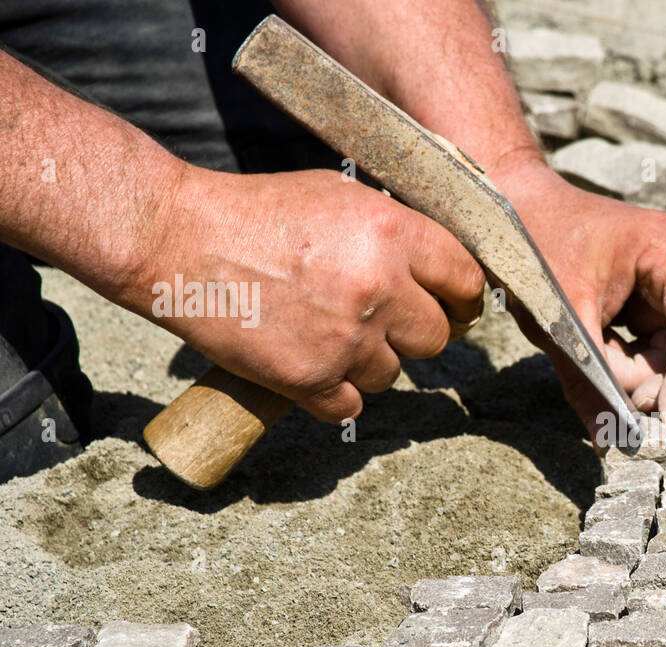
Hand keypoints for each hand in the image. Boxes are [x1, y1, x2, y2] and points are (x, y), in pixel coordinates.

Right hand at [125, 165, 484, 421]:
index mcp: (392, 233)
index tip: (455, 308)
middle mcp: (378, 288)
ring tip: (325, 333)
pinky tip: (309, 365)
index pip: (465, 280)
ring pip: (391, 375)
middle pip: (436, 338)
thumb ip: (394, 231)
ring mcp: (345, 339)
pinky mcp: (310, 379)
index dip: (462, 298)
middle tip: (381, 323)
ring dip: (367, 363)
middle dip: (412, 333)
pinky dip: (333, 394)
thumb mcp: (338, 197)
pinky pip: (350, 407)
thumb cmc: (257, 212)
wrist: (176, 240)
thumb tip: (440, 266)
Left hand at [494, 162, 665, 437]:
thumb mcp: (556, 320)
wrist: (508, 210)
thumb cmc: (531, 250)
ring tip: (608, 375)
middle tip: (636, 406)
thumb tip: (612, 441)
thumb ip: (589, 379)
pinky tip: (605, 359)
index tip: (665, 422)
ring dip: (661, 378)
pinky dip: (645, 370)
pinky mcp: (660, 303)